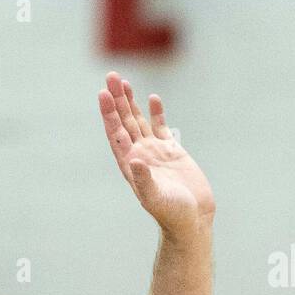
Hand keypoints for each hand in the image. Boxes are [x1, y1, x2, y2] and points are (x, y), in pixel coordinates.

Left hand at [97, 72, 214, 235]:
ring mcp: (155, 152)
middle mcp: (139, 155)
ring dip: (131, 102)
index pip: (115, 134)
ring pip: (139, 121)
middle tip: (110, 75)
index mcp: (130, 165)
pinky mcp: (172, 152)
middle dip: (117, 99)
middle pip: (124, 121)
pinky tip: (152, 99)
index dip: (108, 114)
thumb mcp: (155, 197)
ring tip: (123, 81)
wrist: (192, 219)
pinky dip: (156, 113)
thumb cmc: (172, 213)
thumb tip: (135, 160)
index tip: (103, 94)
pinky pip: (161, 128)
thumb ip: (144, 180)